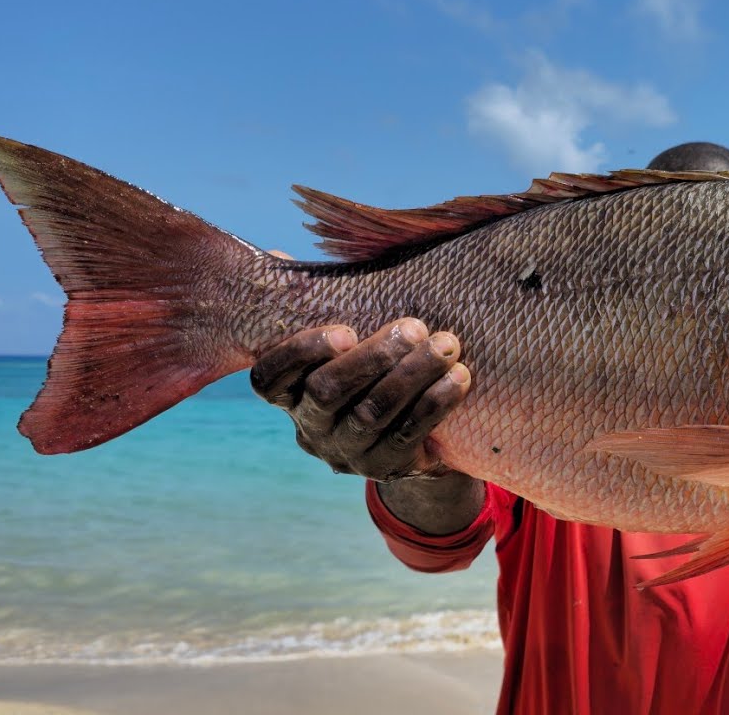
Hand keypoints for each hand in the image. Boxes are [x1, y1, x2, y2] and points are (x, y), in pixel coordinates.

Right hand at [249, 318, 470, 481]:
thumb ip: (313, 303)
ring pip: (373, 413)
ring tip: (447, 345)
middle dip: (373, 355)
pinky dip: (436, 402)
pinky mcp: (386, 466)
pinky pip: (410, 433)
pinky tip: (459, 376)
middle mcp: (310, 426)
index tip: (344, 330)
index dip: (301, 352)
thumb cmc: (369, 368)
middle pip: (328, 391)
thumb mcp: (339, 340)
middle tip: (415, 326)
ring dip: (413, 374)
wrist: (408, 438)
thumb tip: (280, 260)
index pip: (269, 378)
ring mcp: (346, 451)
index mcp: (288, 393)